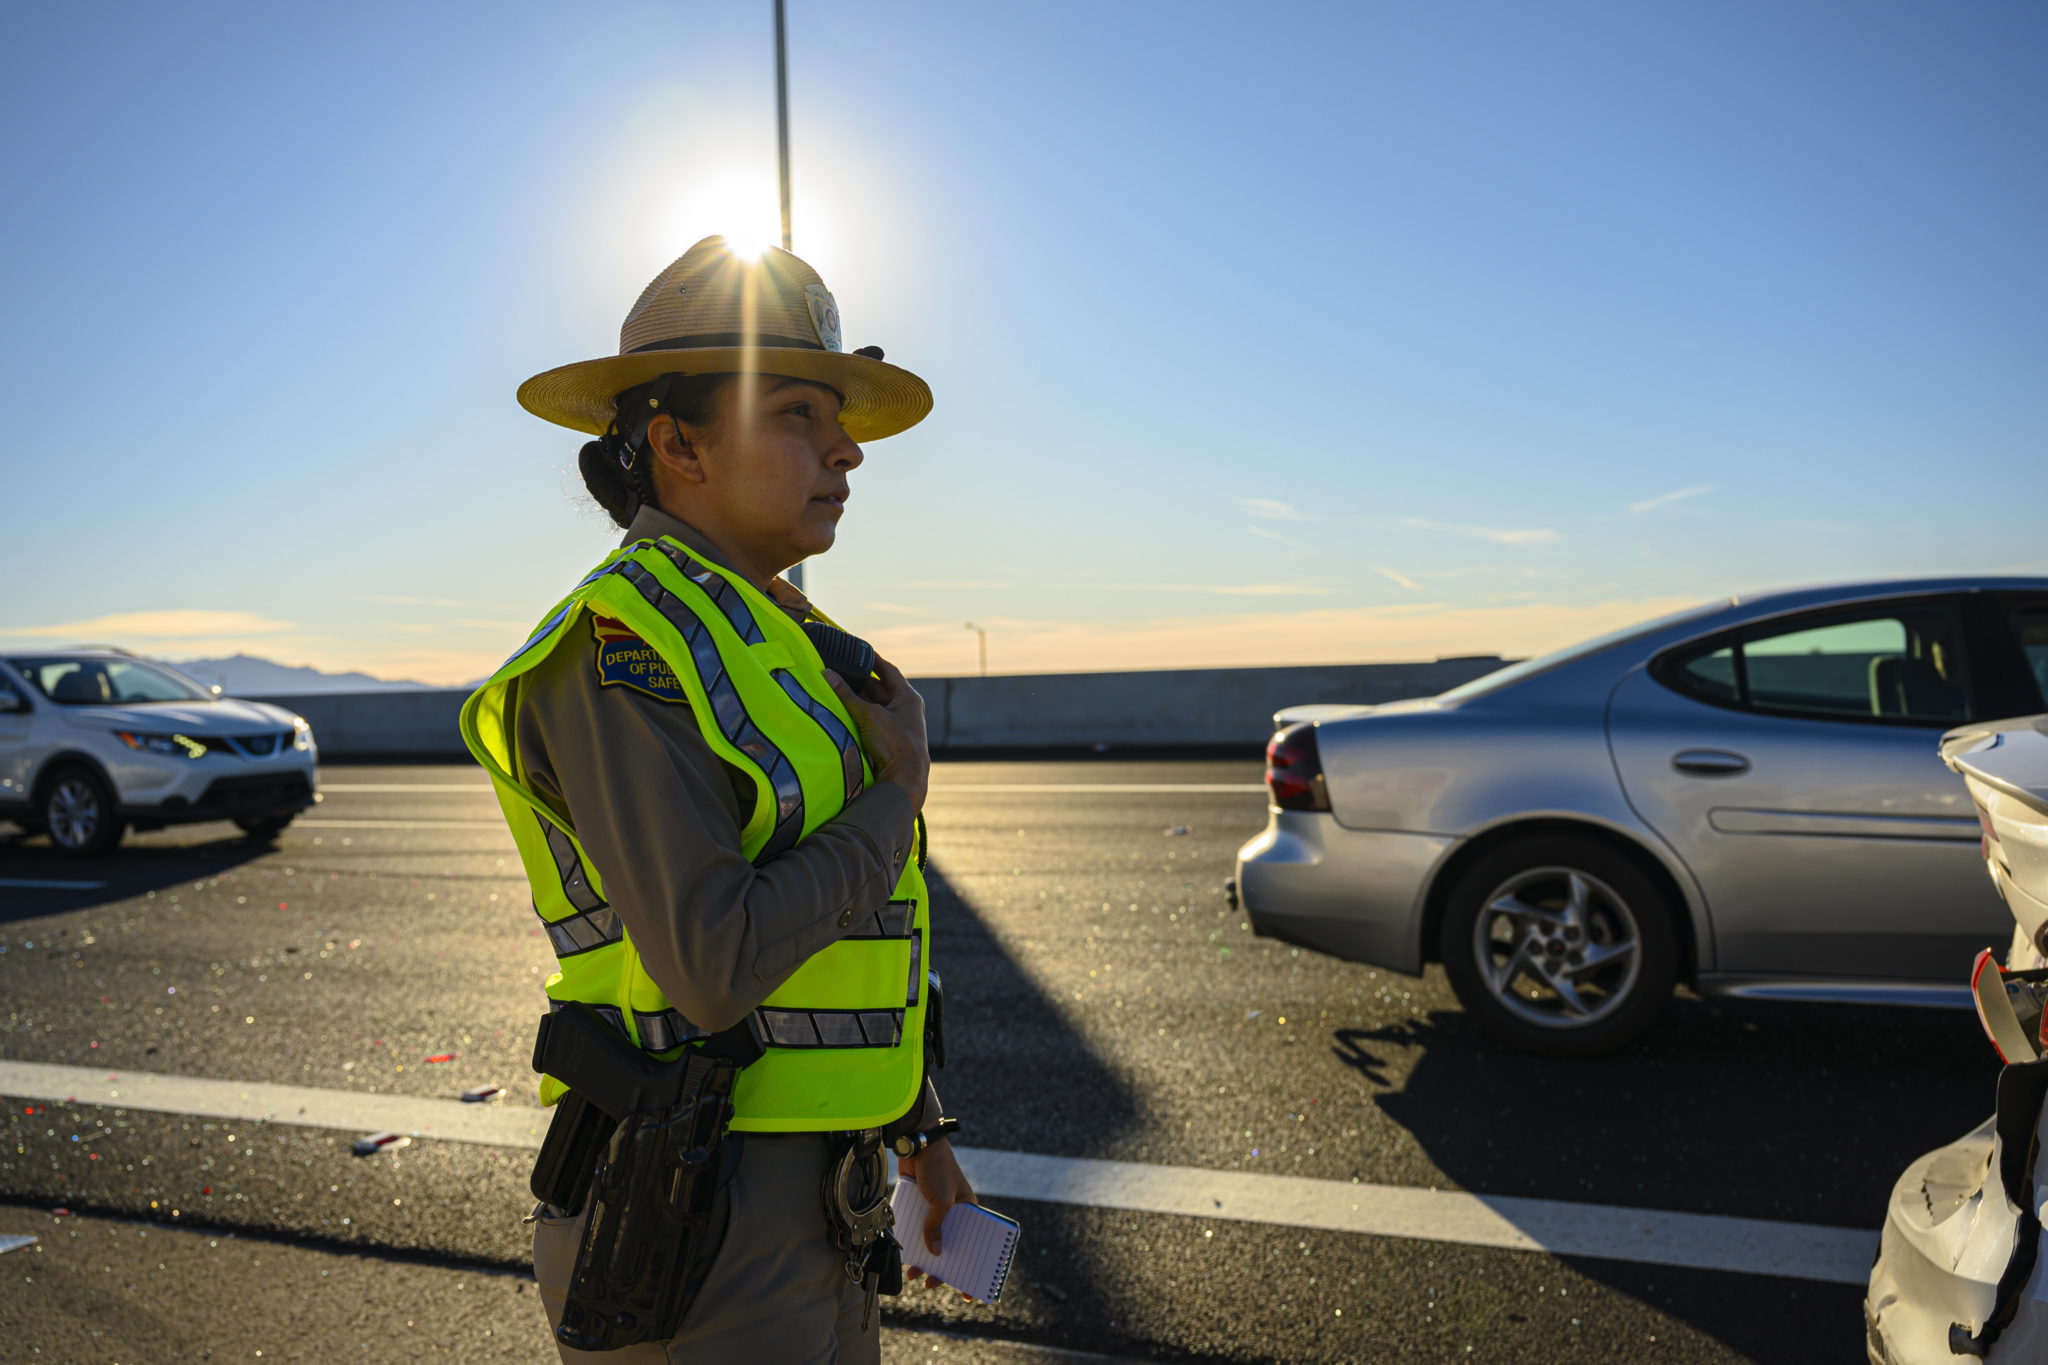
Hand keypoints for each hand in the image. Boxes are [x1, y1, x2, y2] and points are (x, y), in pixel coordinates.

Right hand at [825, 655, 929, 811]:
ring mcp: (899, 725)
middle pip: (881, 689)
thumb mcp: (869, 715)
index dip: (874, 660)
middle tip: (842, 671)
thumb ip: (847, 696)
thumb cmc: (895, 744)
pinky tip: (845, 713)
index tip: (861, 650)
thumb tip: (828, 675)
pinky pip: (872, 722)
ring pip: (875, 706)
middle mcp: (906, 709)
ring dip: (859, 700)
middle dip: (861, 681)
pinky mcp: (890, 740)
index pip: (890, 671)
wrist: (905, 779)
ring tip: (838, 689)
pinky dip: (860, 716)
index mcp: (909, 698)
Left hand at [897, 1137, 976, 1295]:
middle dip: (941, 1267)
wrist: (917, 1143)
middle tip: (931, 1283)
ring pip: (931, 1240)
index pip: (974, 1242)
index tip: (967, 1290)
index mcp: (969, 1210)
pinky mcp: (918, 1204)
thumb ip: (936, 1227)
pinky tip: (905, 1254)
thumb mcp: (942, 1200)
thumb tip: (934, 1253)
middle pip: (949, 1246)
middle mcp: (954, 1212)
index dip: (972, 1266)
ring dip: (923, 1258)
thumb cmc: (938, 1167)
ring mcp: (934, 1209)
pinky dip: (912, 1242)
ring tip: (913, 1273)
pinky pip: (916, 1229)